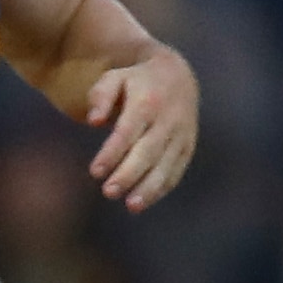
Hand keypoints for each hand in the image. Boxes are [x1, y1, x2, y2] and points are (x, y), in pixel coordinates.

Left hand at [85, 45, 200, 211]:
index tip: (95, 171)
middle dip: (129, 173)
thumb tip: (93, 121)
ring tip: (131, 206)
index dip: (112, 153)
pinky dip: (162, 187)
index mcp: (147, 102)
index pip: (128, 131)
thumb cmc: (137, 81)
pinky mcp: (188, 147)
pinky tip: (144, 201)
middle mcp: (168, 120)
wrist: (178, 76)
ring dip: (149, 187)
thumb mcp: (115, 77)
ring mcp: (181, 135)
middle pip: (148, 151)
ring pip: (166, 164)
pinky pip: (177, 170)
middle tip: (109, 192)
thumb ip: (101, 96)